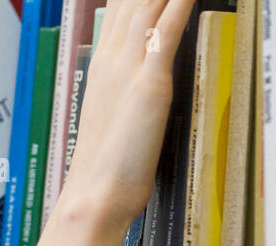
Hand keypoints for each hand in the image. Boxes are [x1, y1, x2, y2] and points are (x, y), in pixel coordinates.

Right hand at [58, 0, 196, 231]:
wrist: (95, 197)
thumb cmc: (106, 173)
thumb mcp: (116, 125)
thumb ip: (127, 100)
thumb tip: (138, 97)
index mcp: (101, 70)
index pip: (121, 12)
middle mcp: (111, 61)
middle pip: (133, 0)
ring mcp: (127, 69)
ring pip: (148, 4)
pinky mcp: (149, 82)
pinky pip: (168, 27)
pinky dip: (180, 2)